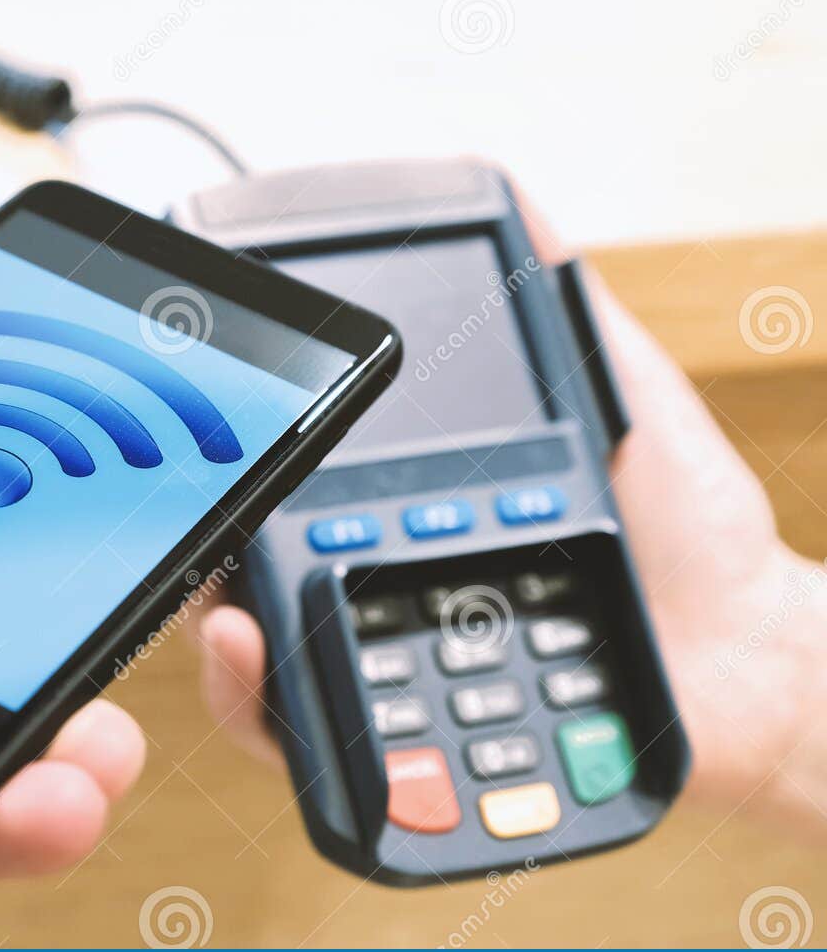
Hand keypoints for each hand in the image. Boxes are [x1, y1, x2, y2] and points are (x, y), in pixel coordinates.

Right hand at [196, 221, 826, 840]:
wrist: (750, 654)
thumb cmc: (688, 532)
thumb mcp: (620, 399)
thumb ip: (562, 311)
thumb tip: (514, 201)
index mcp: (402, 506)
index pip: (287, 487)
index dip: (232, 471)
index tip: (210, 440)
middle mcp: (374, 586)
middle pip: (244, 576)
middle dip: (202, 557)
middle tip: (205, 537)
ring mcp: (383, 670)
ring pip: (254, 668)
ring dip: (219, 644)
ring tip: (230, 619)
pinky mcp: (402, 750)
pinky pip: (307, 747)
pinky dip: (268, 721)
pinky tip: (263, 668)